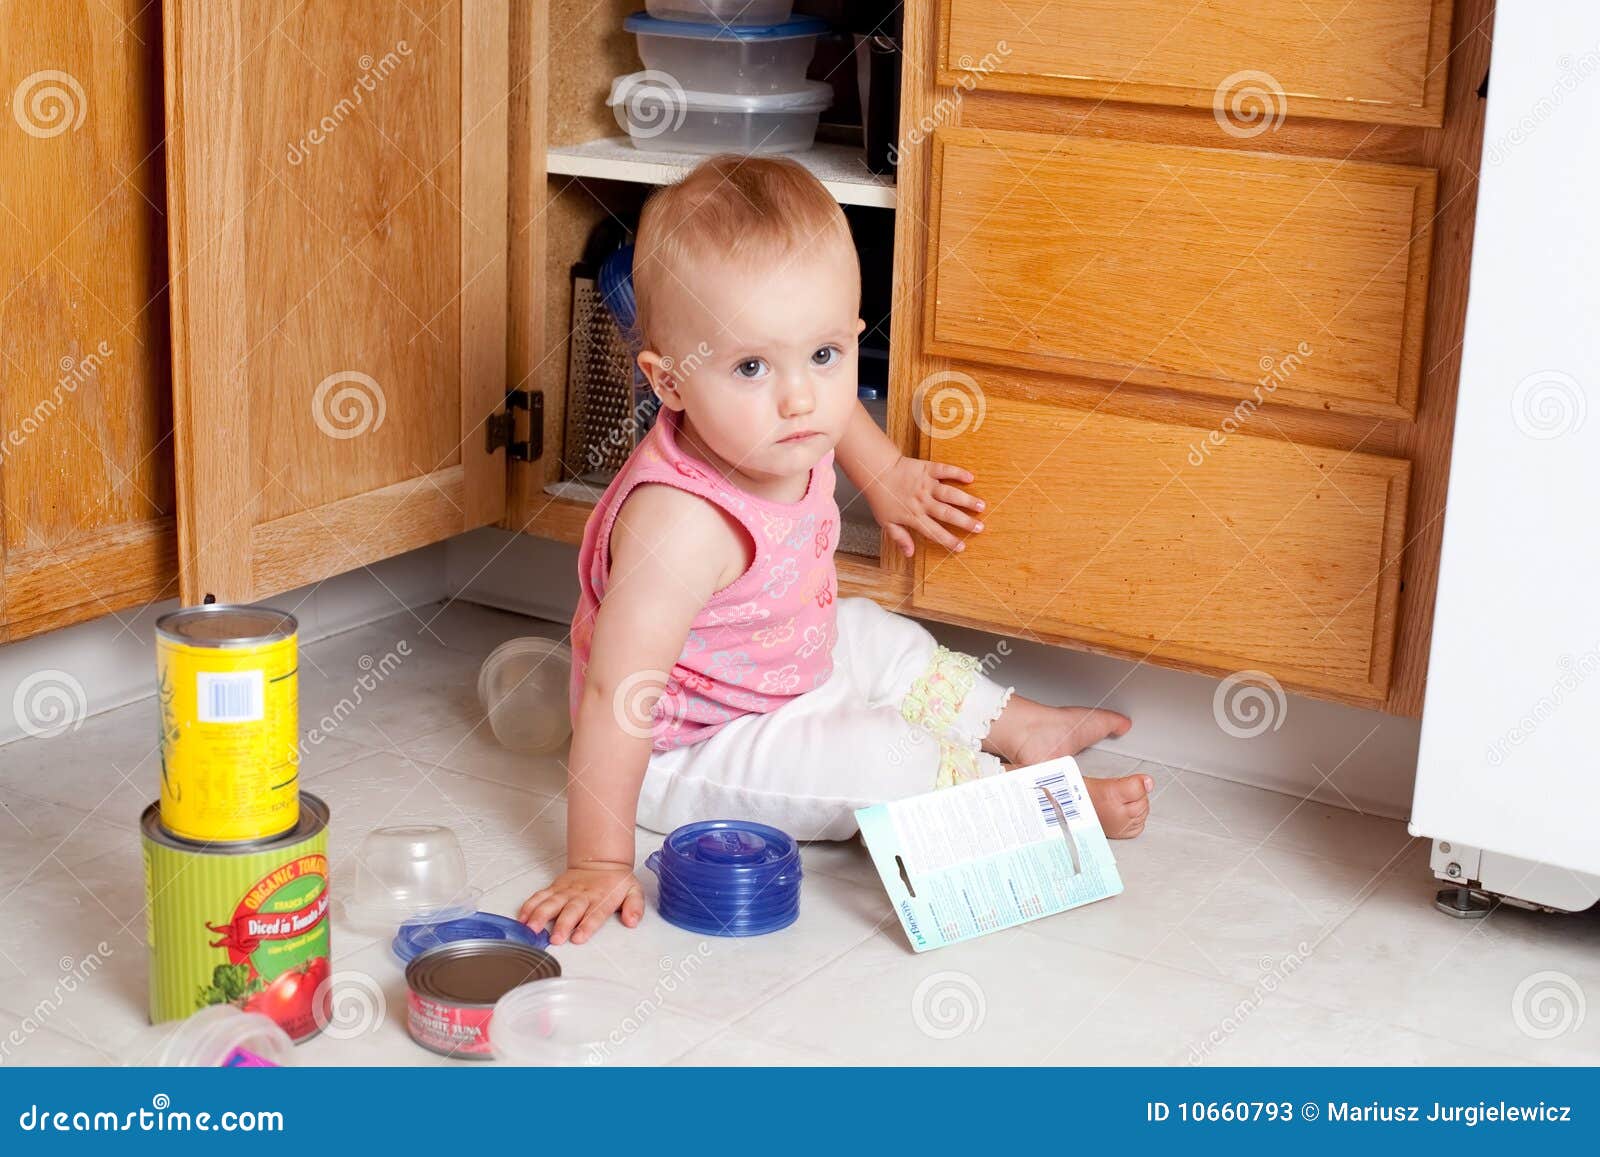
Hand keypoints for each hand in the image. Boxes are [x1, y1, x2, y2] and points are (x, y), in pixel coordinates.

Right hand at [518, 862, 644, 945]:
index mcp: (601, 898)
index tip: (578, 937)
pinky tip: (523, 918)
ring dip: (540, 916)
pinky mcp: (555, 888)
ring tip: (532, 928)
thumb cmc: (615, 881)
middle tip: (556, 938)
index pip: (595, 913)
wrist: (600, 860)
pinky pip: (540, 896)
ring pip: (551, 903)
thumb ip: (635, 907)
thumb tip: (632, 920)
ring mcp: (566, 891)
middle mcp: (582, 895)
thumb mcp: (633, 891)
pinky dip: (530, 906)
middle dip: (562, 924)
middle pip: (570, 910)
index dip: (586, 926)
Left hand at [862, 454, 984, 556]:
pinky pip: (945, 470)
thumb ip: (900, 538)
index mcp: (914, 516)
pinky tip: (970, 477)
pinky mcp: (927, 469)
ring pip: (950, 494)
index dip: (948, 540)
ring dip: (966, 500)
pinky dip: (958, 473)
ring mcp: (926, 485)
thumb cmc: (882, 498)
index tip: (962, 547)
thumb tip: (910, 554)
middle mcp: (923, 502)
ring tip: (981, 506)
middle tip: (980, 528)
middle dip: (965, 522)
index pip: (934, 532)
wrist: (876, 472)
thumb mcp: (886, 522)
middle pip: (947, 514)